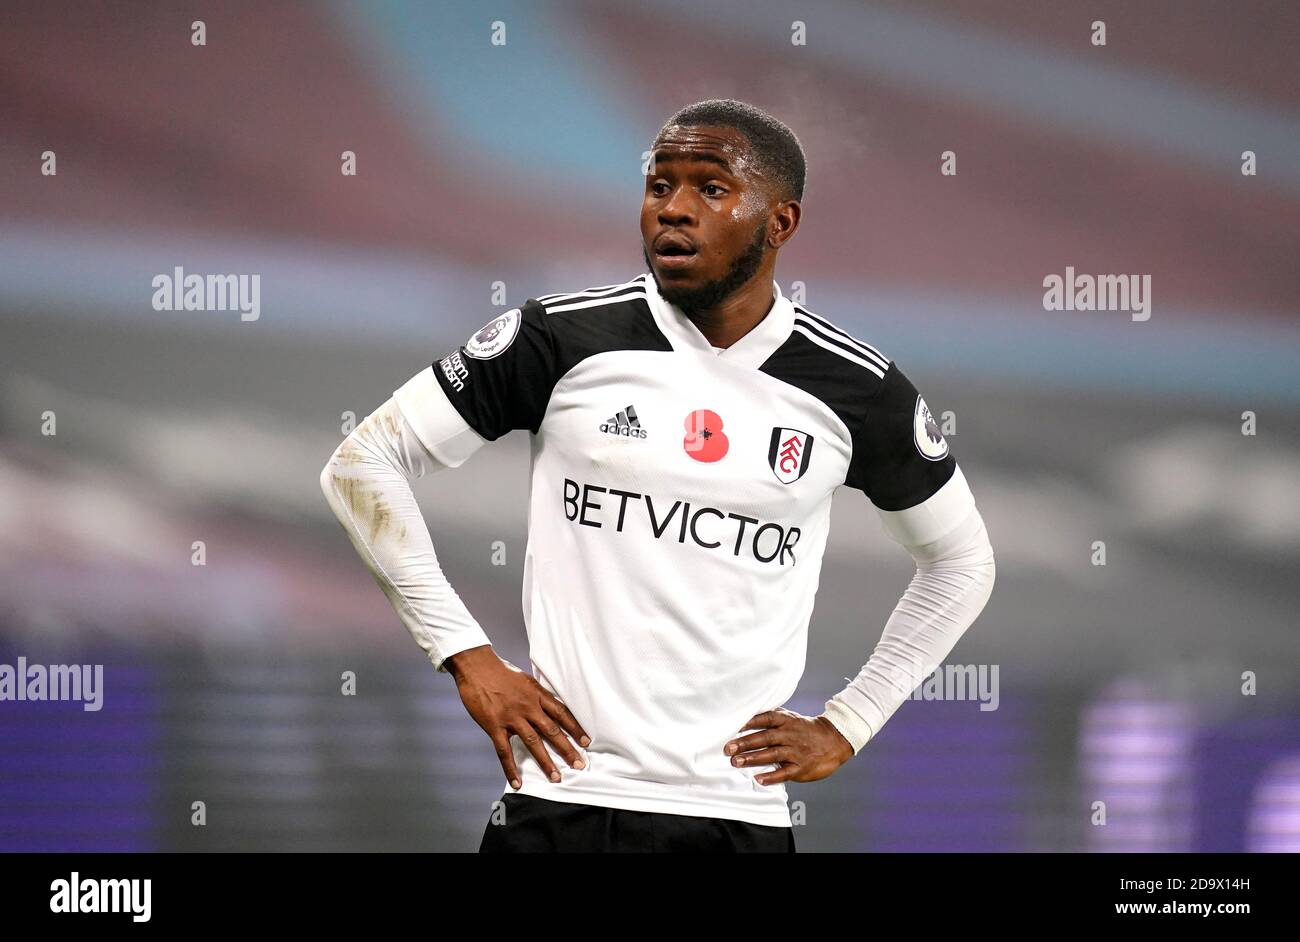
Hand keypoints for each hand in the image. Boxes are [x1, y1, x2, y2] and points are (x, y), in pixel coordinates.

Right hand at [445, 645, 590, 790]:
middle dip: (567, 749)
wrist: (477, 667)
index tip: (586, 741)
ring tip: (556, 777)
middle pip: (551, 730)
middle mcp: (528, 707)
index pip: (561, 713)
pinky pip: (504, 751)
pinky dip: (511, 769)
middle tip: (579, 764)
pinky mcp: (494, 726)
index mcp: (537, 694)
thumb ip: (536, 697)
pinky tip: (517, 782)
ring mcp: (511, 717)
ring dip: (545, 762)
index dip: (575, 728)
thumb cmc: (501, 672)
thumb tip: (548, 709)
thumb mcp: (525, 681)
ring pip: (532, 743)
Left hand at [724, 707, 853, 784]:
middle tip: (728, 748)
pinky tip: (758, 779)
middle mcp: (790, 735)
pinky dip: (772, 776)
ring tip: (736, 762)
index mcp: (786, 721)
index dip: (748, 722)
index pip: (765, 719)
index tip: (732, 726)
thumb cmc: (805, 729)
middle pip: (765, 738)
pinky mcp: (802, 767)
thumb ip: (771, 717)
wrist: (835, 739)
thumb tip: (746, 716)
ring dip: (753, 758)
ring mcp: (796, 752)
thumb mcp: (791, 718)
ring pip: (772, 755)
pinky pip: (785, 773)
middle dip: (745, 743)